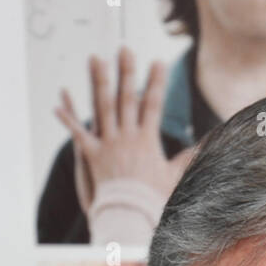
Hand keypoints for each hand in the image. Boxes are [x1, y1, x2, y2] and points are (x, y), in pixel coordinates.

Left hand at [54, 47, 194, 214]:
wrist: (131, 217)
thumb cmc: (154, 200)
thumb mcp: (174, 178)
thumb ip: (188, 159)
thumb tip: (207, 147)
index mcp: (147, 140)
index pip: (153, 104)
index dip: (156, 82)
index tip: (159, 62)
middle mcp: (127, 137)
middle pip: (127, 98)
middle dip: (127, 72)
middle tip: (125, 49)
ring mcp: (108, 144)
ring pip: (102, 107)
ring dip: (98, 81)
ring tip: (95, 58)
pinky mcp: (92, 156)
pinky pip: (78, 134)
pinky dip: (68, 120)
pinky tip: (57, 104)